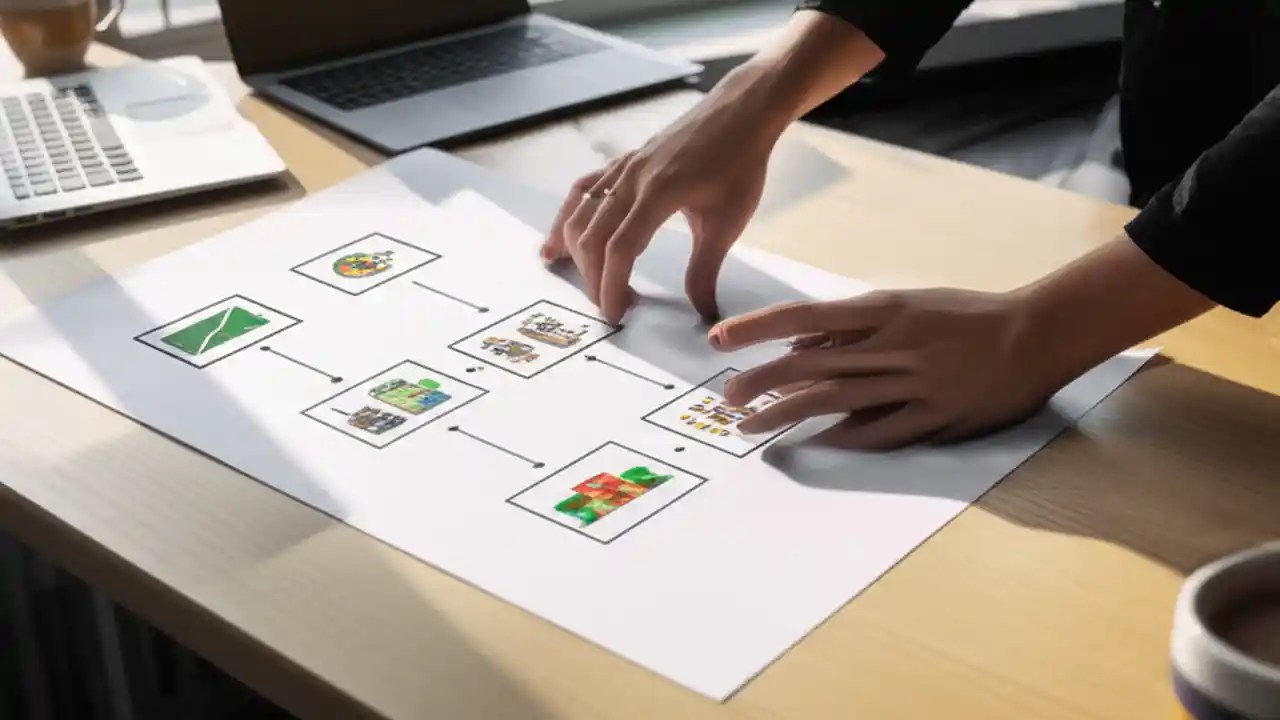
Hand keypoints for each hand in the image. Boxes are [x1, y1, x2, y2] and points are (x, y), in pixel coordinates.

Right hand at [541, 64, 784, 323]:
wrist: (741, 111)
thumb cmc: (741, 163)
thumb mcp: (728, 221)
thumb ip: (706, 269)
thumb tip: (703, 313)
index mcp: (658, 193)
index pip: (620, 249)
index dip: (612, 286)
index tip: (616, 315)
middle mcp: (631, 177)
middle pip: (593, 236)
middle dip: (594, 278)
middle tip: (610, 307)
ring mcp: (623, 166)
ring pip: (581, 213)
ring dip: (575, 252)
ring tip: (581, 283)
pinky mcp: (623, 160)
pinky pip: (583, 191)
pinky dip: (567, 218)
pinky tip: (558, 242)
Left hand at [708, 289, 1058, 448]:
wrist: (1038, 333)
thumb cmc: (966, 316)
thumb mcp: (908, 305)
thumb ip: (855, 326)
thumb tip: (800, 343)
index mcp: (885, 310)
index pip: (805, 315)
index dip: (758, 328)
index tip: (719, 340)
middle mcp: (894, 344)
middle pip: (812, 364)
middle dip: (762, 381)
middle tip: (726, 397)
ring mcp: (915, 382)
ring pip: (837, 399)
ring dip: (787, 412)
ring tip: (751, 426)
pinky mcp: (937, 414)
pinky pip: (881, 431)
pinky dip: (844, 437)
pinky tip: (813, 444)